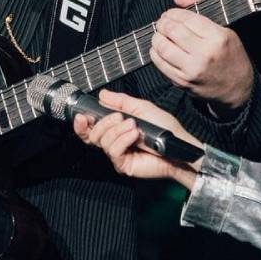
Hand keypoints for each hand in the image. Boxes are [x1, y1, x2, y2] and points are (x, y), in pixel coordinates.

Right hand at [72, 90, 200, 188]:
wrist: (178, 145)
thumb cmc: (165, 129)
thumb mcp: (142, 108)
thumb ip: (121, 101)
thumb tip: (103, 95)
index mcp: (116, 128)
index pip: (91, 128)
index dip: (82, 123)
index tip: (82, 115)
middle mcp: (114, 142)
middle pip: (92, 134)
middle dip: (103, 122)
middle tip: (119, 117)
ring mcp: (118, 154)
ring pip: (103, 141)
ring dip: (117, 130)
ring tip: (134, 125)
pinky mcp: (123, 164)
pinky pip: (113, 151)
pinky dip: (123, 140)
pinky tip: (135, 135)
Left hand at [150, 0, 253, 109]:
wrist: (238, 89)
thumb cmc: (231, 56)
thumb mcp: (225, 29)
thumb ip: (201, 8)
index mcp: (218, 37)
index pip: (187, 18)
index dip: (173, 13)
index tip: (170, 13)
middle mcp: (205, 53)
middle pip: (172, 31)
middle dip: (162, 23)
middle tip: (162, 22)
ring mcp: (192, 69)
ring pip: (162, 48)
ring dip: (156, 37)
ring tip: (159, 34)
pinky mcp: (182, 82)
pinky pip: (160, 64)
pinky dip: (155, 54)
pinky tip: (159, 49)